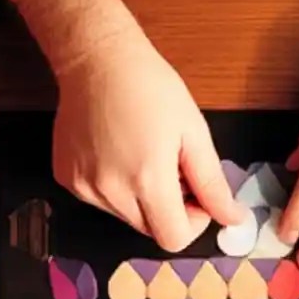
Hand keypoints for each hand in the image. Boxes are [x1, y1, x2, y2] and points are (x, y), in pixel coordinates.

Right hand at [53, 38, 245, 250]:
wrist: (97, 59)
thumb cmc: (150, 87)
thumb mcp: (193, 133)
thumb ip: (212, 183)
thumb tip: (232, 218)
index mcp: (147, 181)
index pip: (174, 239)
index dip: (193, 224)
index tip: (197, 197)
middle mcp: (110, 191)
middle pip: (150, 230)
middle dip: (169, 210)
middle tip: (173, 170)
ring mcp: (84, 187)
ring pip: (125, 216)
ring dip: (142, 198)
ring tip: (143, 155)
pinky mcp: (66, 178)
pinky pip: (101, 200)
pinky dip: (116, 187)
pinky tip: (118, 152)